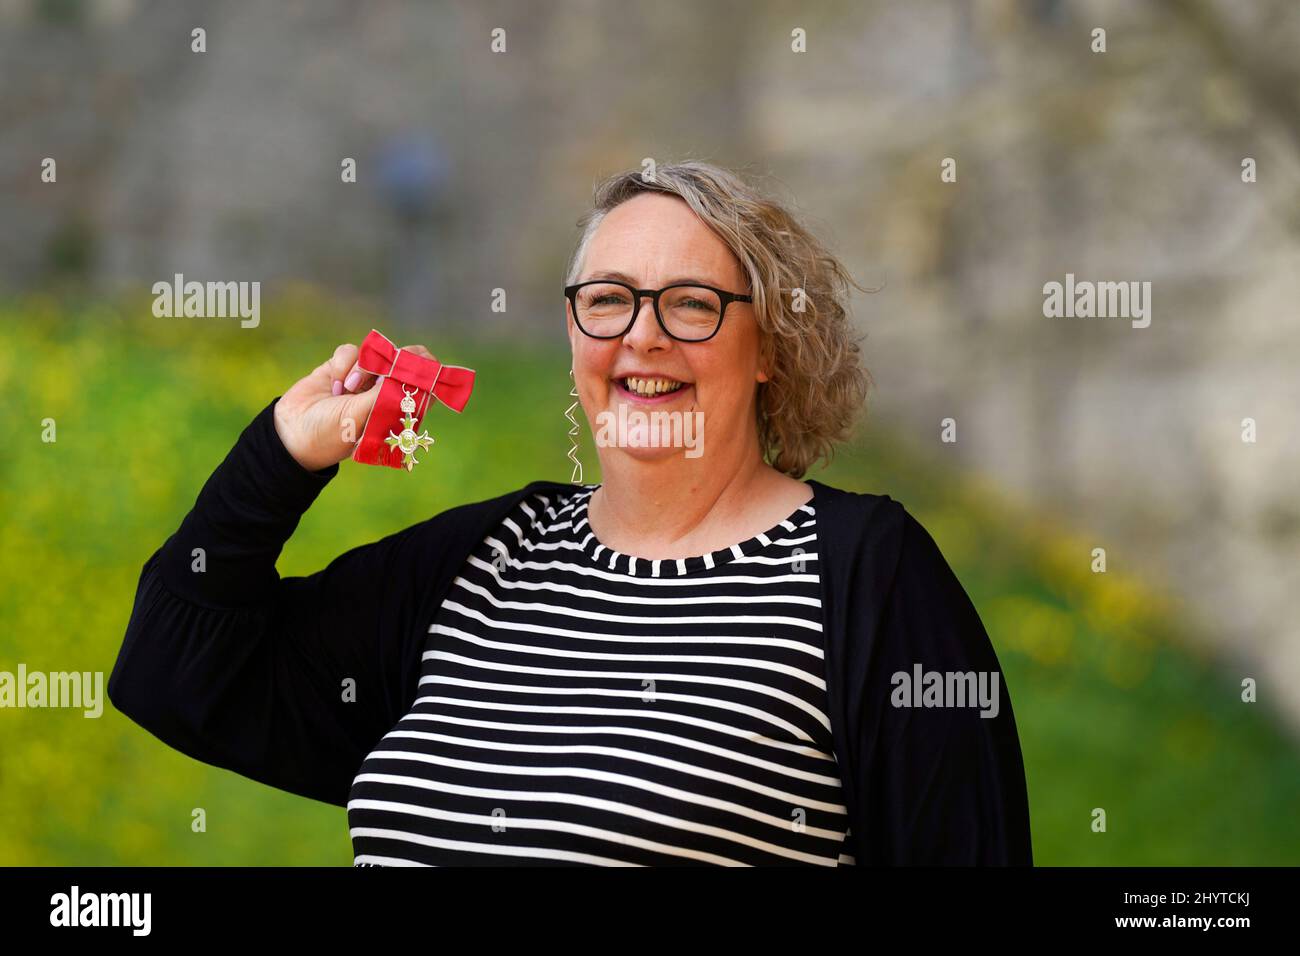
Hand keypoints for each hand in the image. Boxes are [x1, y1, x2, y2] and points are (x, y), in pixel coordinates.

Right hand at [272, 341, 437, 472]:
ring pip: (376, 354)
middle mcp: (384, 392)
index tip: (419, 368)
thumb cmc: (333, 433)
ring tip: (348, 390)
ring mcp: (364, 378)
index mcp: (398, 409)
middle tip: (391, 363)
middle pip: (406, 360)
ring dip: (363, 368)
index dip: (427, 372)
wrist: (293, 432)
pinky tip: (335, 386)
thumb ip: (388, 392)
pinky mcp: (342, 367)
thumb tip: (411, 373)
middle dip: (398, 359)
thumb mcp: (365, 416)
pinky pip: (350, 352)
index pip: (426, 385)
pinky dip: (343, 365)